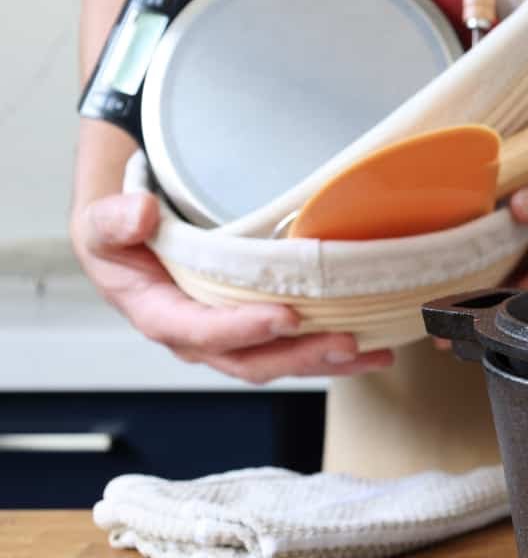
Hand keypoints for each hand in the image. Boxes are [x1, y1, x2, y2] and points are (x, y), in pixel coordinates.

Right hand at [71, 192, 393, 383]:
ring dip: (326, 361)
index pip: (202, 332)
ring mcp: (232, 340)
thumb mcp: (103, 224)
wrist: (133, 242)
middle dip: (300, 356)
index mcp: (161, 316)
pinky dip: (332, 353)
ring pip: (280, 362)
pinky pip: (294, 349)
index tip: (284, 317)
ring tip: (370, 355)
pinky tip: (372, 351)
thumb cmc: (121, 239)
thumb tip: (141, 216)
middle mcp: (200, 339)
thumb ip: (115, 221)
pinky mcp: (256, 333)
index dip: (242, 329)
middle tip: (345, 342)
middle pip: (251, 360)